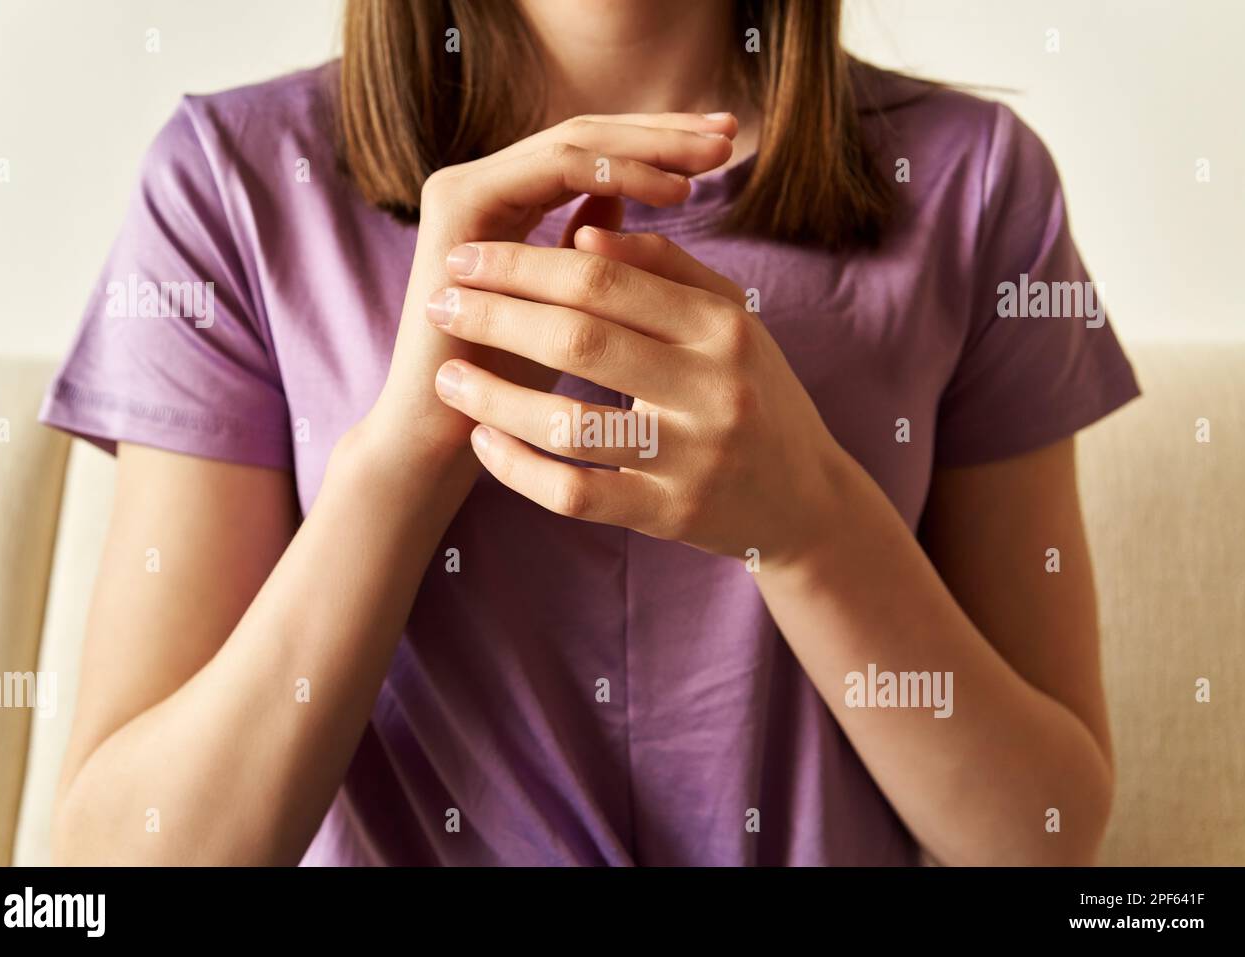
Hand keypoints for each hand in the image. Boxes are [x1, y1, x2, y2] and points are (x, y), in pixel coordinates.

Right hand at [362, 114, 737, 469]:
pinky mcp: (460, 203)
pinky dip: (618, 171)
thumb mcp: (583, 320)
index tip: (726, 146)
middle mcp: (484, 186)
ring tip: (714, 153)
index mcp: (511, 204)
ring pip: (576, 141)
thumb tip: (637, 215)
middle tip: (730, 128)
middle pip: (587, 135)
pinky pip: (555, 168)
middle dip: (664, 131)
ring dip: (651, 144)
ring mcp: (467, 189)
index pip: (596, 154)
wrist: (440, 436)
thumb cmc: (517, 395)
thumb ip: (602, 265)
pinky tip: (673, 189)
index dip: (659, 145)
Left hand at [424, 229, 852, 566]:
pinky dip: (518, 468)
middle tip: (439, 301)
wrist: (805, 501)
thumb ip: (664, 269)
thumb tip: (583, 234)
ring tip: (449, 375)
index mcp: (724, 327)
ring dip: (493, 396)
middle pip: (581, 339)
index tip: (468, 257)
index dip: (523, 264)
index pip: (606, 279)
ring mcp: (693, 459)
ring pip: (571, 424)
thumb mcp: (730, 321)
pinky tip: (484, 441)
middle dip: (495, 314)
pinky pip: (575, 494)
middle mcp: (714, 389)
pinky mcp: (669, 515)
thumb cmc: (753, 392)